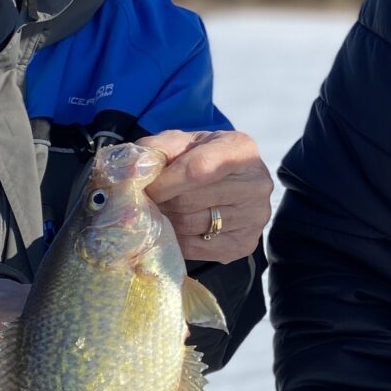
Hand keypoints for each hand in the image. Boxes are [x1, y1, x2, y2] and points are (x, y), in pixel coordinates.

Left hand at [138, 129, 273, 262]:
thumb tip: (133, 170)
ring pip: (191, 225)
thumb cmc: (202, 157)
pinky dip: (178, 239)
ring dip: (166, 220)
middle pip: (190, 200)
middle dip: (161, 202)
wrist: (231, 182)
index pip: (198, 169)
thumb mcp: (182, 142)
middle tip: (148, 200)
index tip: (143, 188)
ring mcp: (255, 217)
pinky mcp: (245, 244)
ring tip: (161, 211)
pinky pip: (197, 248)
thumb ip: (156, 148)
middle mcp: (256, 183)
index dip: (165, 182)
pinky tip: (175, 228)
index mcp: (241, 149)